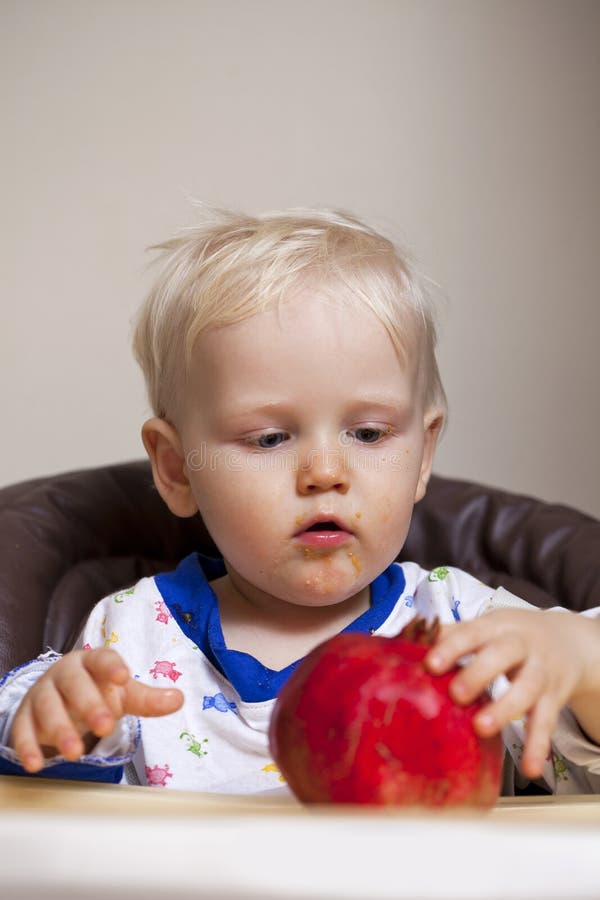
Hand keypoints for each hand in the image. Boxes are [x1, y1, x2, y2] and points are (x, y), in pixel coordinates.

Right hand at [11, 648, 183, 772]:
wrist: (61, 696)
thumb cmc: (97, 690)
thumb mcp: (124, 695)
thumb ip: (148, 698)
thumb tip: (178, 699)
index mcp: (92, 661)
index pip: (102, 658)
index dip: (111, 666)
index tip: (123, 677)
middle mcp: (65, 674)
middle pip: (74, 684)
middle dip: (89, 704)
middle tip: (105, 726)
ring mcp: (43, 694)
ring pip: (48, 707)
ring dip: (60, 729)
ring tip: (75, 752)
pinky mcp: (26, 717)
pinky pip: (23, 730)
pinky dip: (28, 747)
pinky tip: (35, 764)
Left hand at [424, 608, 599, 779]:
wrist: (569, 641)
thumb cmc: (512, 636)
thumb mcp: (487, 627)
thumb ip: (451, 635)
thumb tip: (405, 642)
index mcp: (497, 626)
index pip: (473, 632)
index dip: (452, 647)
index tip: (431, 664)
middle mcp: (522, 646)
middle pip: (503, 654)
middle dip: (479, 673)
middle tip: (456, 694)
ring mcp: (541, 672)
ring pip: (527, 687)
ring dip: (506, 708)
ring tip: (482, 728)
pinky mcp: (555, 698)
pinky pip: (547, 722)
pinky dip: (538, 745)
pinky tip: (529, 769)